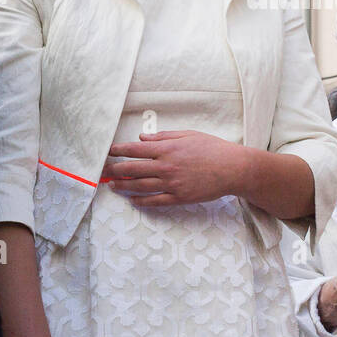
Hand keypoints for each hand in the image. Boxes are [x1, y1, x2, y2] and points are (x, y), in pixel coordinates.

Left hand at [107, 130, 246, 206]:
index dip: (119, 150)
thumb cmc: (212, 148)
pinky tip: (133, 199)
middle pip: (132, 169)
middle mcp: (166, 166)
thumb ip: (163, 137)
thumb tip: (142, 138)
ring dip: (123, 186)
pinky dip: (141, 201)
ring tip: (113, 185)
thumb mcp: (188, 135)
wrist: (232, 168)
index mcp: (168, 149)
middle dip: (115, 170)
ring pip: (140, 186)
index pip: (135, 150)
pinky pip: (155, 201)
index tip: (109, 151)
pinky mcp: (179, 197)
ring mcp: (171, 184)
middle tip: (104, 171)